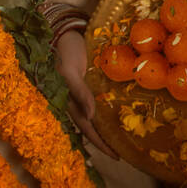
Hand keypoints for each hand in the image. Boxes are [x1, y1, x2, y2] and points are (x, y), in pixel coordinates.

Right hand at [55, 30, 118, 159]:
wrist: (63, 31)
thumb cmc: (64, 50)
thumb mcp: (70, 70)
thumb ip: (79, 92)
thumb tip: (91, 115)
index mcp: (70, 100)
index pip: (88, 128)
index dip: (101, 143)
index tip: (116, 156)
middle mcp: (77, 100)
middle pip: (93, 126)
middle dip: (106, 140)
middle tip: (124, 152)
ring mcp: (83, 91)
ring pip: (96, 115)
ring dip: (107, 127)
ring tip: (124, 138)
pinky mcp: (89, 82)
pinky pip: (99, 100)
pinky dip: (108, 109)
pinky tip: (119, 111)